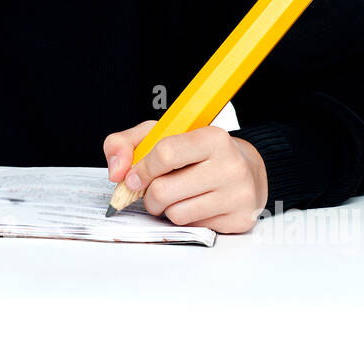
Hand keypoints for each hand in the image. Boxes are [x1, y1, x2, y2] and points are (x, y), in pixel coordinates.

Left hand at [103, 119, 268, 233]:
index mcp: (212, 138)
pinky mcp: (239, 220)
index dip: (141, 169)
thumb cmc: (198, 152)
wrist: (247, 169)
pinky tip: (196, 204)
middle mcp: (230, 166)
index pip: (165, 153)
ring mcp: (237, 195)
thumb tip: (116, 171)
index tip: (134, 177)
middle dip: (149, 194)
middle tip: (155, 189)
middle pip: (164, 191)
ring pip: (176, 214)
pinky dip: (186, 219)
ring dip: (167, 209)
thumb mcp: (163, 135)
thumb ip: (127, 143)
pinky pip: (193, 228)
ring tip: (178, 195)